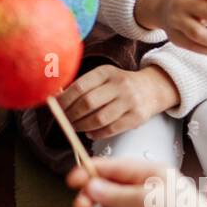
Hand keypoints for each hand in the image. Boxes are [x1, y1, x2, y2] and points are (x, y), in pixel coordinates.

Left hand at [57, 65, 177, 139]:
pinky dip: (96, 133)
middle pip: (87, 103)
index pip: (79, 87)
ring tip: (75, 126)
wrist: (152, 88)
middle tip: (64, 119)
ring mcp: (129, 101)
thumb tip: (56, 97)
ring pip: (99, 119)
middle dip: (71, 114)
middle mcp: (119, 85)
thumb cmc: (120, 84)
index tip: (55, 107)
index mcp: (106, 72)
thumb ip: (82, 86)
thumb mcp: (103, 77)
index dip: (64, 100)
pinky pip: (111, 129)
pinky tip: (89, 132)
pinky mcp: (136, 117)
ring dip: (81, 125)